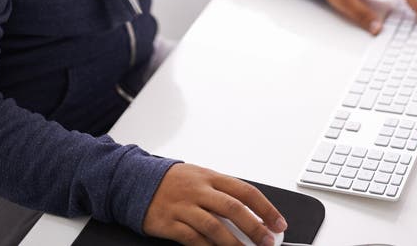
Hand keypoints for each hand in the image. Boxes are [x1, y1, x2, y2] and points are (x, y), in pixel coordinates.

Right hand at [143, 163, 286, 244]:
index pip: (245, 191)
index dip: (265, 208)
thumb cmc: (174, 181)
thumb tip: (251, 212)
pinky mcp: (170, 223)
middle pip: (233, 208)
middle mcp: (200, 190)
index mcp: (211, 177)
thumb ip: (222, 193)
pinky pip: (193, 239)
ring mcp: (185, 206)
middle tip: (268, 241)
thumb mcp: (200, 178)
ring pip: (215, 226)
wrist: (137, 181)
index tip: (278, 222)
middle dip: (255, 227)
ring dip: (234, 244)